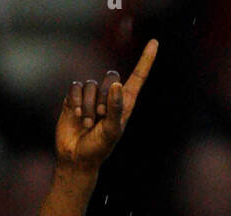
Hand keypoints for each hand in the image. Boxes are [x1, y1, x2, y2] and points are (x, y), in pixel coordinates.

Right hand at [55, 40, 157, 171]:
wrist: (76, 157)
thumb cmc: (98, 148)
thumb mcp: (112, 131)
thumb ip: (116, 108)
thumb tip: (117, 84)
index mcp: (125, 104)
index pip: (137, 78)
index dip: (146, 61)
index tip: (154, 42)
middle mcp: (110, 97)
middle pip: (111, 76)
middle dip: (105, 97)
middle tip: (101, 117)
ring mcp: (92, 95)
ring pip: (91, 85)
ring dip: (89, 106)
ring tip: (88, 123)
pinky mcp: (75, 97)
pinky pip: (76, 86)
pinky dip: (77, 100)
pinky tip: (77, 115)